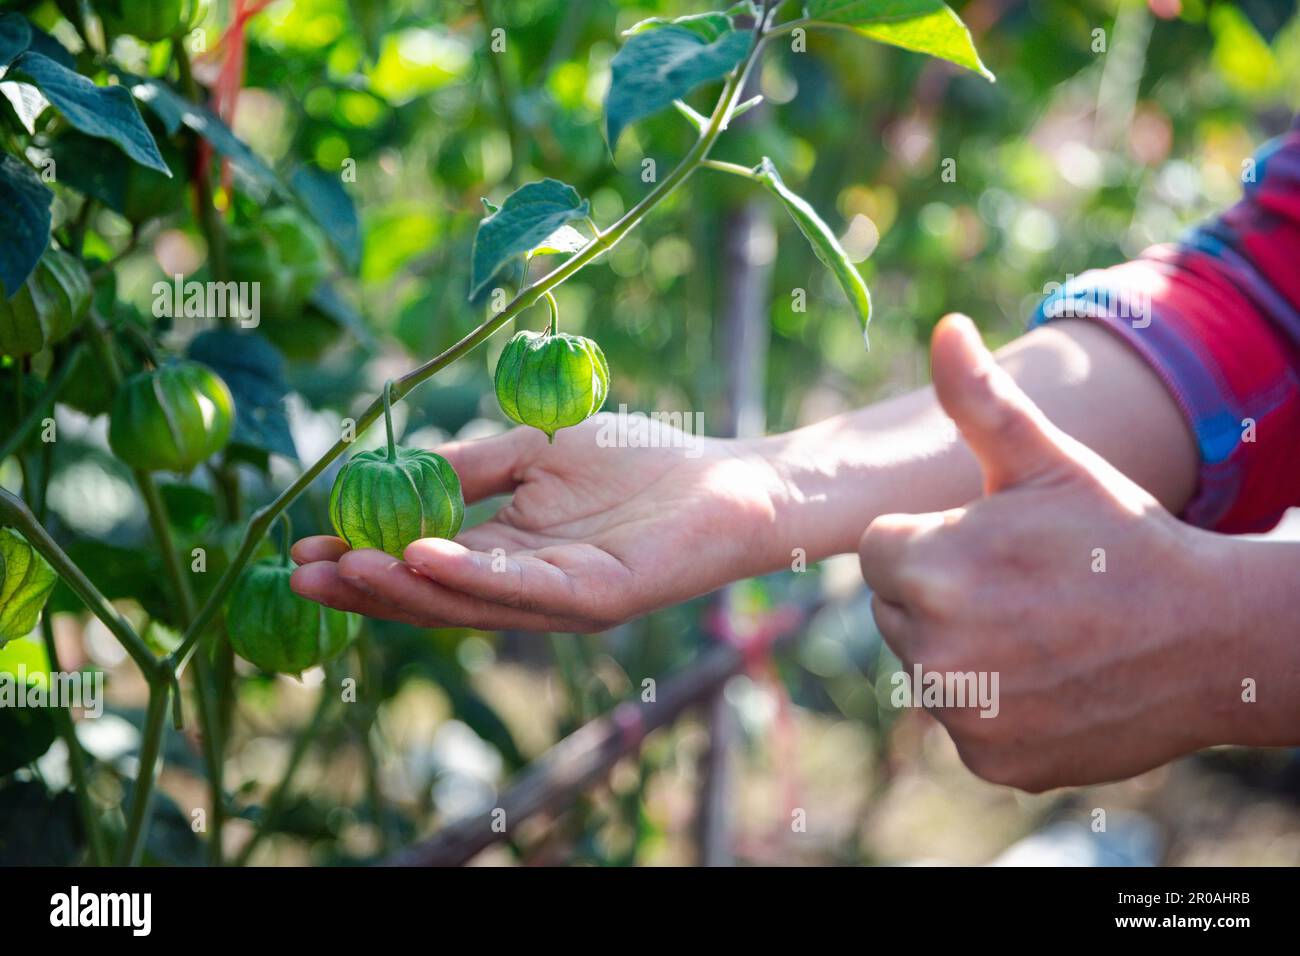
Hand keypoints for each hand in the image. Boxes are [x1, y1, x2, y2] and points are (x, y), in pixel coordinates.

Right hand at [290, 415, 784, 631]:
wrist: (727, 476)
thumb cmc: (638, 461)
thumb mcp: (536, 451)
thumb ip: (473, 467)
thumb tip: (396, 474)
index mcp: (508, 554)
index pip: (423, 564)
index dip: (365, 559)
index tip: (302, 545)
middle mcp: (526, 588)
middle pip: (433, 595)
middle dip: (366, 584)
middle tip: (301, 572)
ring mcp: (561, 600)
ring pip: (470, 601)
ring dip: (403, 586)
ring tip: (344, 565)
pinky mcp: (599, 597)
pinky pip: (526, 590)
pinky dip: (471, 574)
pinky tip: (421, 555)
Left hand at [859, 314, 1238, 791]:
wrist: (1212, 637)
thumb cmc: (1120, 536)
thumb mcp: (1048, 461)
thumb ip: (978, 401)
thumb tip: (943, 328)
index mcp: (926, 565)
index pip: (879, 551)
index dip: (931, 541)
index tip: (991, 543)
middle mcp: (931, 648)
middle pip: (896, 612)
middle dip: (941, 596)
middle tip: (1023, 587)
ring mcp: (962, 713)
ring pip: (928, 670)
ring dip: (965, 653)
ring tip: (1041, 632)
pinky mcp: (992, 761)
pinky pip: (964, 725)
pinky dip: (997, 710)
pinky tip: (1050, 680)